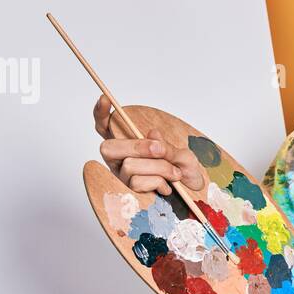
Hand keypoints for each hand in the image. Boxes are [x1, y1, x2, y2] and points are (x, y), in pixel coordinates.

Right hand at [92, 94, 206, 195]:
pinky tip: (167, 187)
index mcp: (127, 143)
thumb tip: (152, 136)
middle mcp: (118, 159)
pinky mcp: (127, 193)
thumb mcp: (180, 154)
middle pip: (110, 147)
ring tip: (175, 174)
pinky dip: (158, 182)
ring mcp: (121, 176)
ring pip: (130, 166)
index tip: (105, 98)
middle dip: (139, 147)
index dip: (100, 113)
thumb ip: (166, 146)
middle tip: (160, 150)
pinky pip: (138, 182)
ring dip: (159, 168)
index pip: (105, 126)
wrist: (192, 195)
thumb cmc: (183, 171)